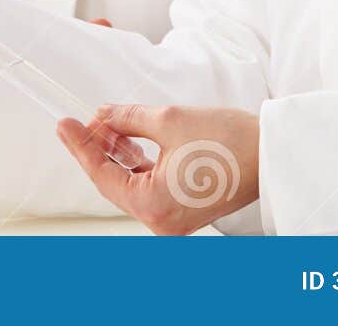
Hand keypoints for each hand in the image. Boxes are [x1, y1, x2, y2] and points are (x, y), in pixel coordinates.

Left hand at [57, 104, 260, 234]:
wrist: (271, 154)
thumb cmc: (230, 141)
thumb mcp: (170, 120)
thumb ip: (128, 119)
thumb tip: (104, 116)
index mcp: (154, 205)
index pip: (103, 174)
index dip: (81, 146)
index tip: (65, 125)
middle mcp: (161, 221)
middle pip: (114, 183)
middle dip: (97, 150)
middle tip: (79, 122)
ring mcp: (173, 218)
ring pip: (131, 184)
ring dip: (117, 155)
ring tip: (103, 125)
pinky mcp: (184, 209)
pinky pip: (150, 187)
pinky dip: (137, 165)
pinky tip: (126, 141)